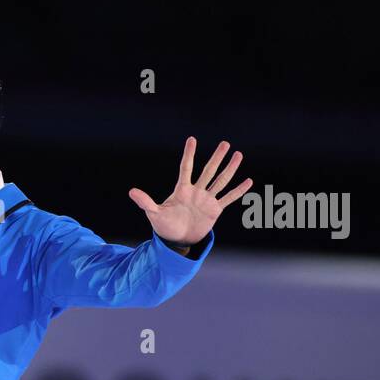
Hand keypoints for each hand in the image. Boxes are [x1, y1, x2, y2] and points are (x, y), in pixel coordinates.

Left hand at [128, 137, 251, 244]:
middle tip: (225, 143)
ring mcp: (207, 199)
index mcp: (182, 189)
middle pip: (208, 171)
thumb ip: (145, 202)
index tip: (192, 139)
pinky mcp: (215, 209)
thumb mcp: (154, 213)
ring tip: (238, 154)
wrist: (176, 240)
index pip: (186, 168)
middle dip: (217, 157)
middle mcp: (196, 191)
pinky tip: (248, 181)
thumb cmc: (164, 225)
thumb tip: (131, 191)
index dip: (189, 154)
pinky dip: (238, 190)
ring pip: (220, 181)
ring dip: (230, 169)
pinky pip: (228, 198)